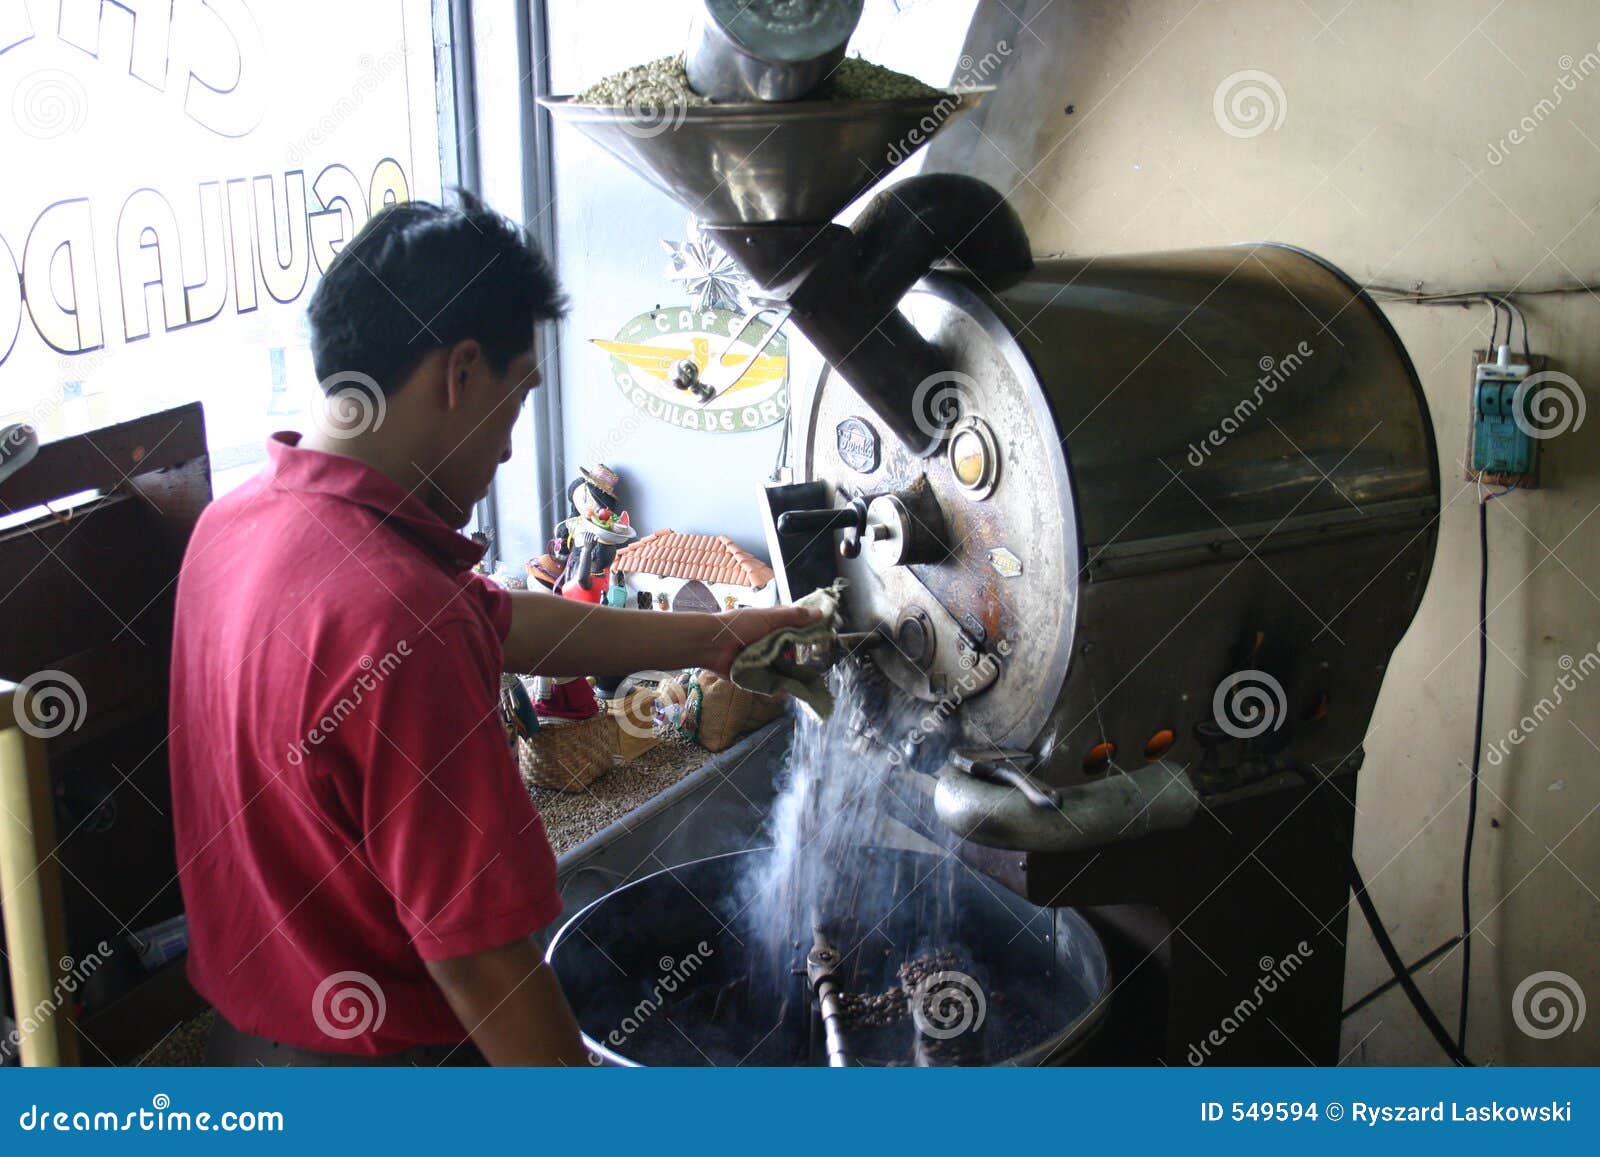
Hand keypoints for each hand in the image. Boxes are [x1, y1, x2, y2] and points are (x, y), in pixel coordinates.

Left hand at [701, 604, 820, 676]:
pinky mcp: (756, 676)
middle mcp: (769, 642)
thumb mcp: (770, 617)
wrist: (712, 645)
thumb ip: (794, 616)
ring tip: (804, 678)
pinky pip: (772, 682)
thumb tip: (821, 613)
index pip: (796, 630)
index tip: (823, 638)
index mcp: (773, 626)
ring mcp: (762, 660)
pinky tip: (792, 688)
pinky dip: (780, 684)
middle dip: (798, 655)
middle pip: (791, 651)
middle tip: (811, 660)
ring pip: (784, 667)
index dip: (808, 634)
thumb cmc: (739, 626)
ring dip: (790, 671)